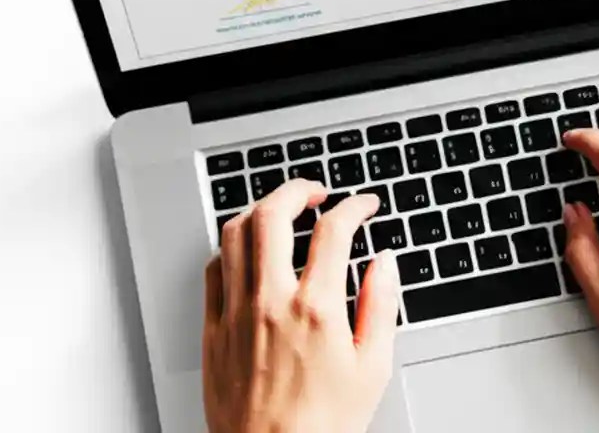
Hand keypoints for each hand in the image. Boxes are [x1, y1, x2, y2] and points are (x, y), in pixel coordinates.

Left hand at [203, 179, 399, 432]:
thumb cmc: (321, 427)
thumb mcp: (373, 368)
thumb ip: (381, 306)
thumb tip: (385, 264)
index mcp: (316, 309)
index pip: (334, 230)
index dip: (354, 206)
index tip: (364, 206)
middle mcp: (271, 302)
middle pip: (273, 214)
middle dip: (298, 189)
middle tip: (317, 192)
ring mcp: (236, 313)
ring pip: (235, 234)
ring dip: (260, 209)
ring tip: (280, 209)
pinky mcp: (213, 330)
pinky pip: (213, 270)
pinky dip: (231, 247)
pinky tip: (247, 250)